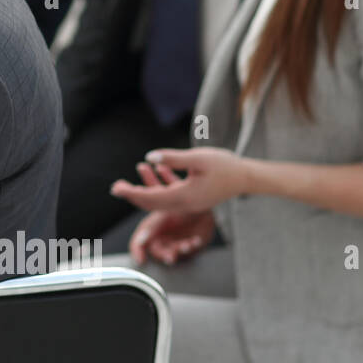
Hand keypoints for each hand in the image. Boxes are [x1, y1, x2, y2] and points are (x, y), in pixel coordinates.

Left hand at [110, 147, 249, 213]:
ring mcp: (189, 204)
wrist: (247, 177)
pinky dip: (156, 191)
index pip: (151, 198)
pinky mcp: (193, 200)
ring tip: (126, 186)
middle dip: (132, 196)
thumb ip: (174, 159)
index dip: (131, 193)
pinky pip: (169, 199)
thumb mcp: (199, 158)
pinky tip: (151, 175)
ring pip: (160, 203)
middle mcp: (185, 205)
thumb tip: (150, 157)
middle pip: (152, 204)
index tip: (116, 188)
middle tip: (115, 188)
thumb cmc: (225, 165)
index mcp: (185, 196)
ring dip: (142, 195)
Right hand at [129, 209, 216, 265]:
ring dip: (180, 250)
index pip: (138, 244)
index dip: (137, 252)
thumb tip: (140, 240)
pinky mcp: (190, 244)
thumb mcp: (161, 214)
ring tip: (187, 244)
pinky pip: (190, 251)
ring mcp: (176, 242)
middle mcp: (161, 238)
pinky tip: (196, 240)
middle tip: (170, 257)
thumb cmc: (178, 204)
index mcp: (150, 230)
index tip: (141, 260)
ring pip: (175, 253)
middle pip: (158, 252)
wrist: (199, 199)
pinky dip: (193, 246)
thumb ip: (150, 228)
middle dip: (164, 255)